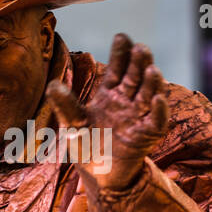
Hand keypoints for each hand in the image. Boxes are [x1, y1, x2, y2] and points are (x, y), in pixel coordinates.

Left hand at [45, 32, 168, 193]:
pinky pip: (156, 122)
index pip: (117, 69)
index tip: (122, 36)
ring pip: (149, 95)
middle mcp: (127, 102)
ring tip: (151, 70)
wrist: (99, 176)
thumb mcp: (72, 124)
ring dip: (152, 83)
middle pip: (136, 77)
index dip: (120, 53)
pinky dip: (159, 111)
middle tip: (141, 48)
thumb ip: (65, 105)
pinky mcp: (146, 136)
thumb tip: (52, 84)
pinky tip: (157, 99)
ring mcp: (138, 118)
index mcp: (109, 94)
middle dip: (139, 62)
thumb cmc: (86, 146)